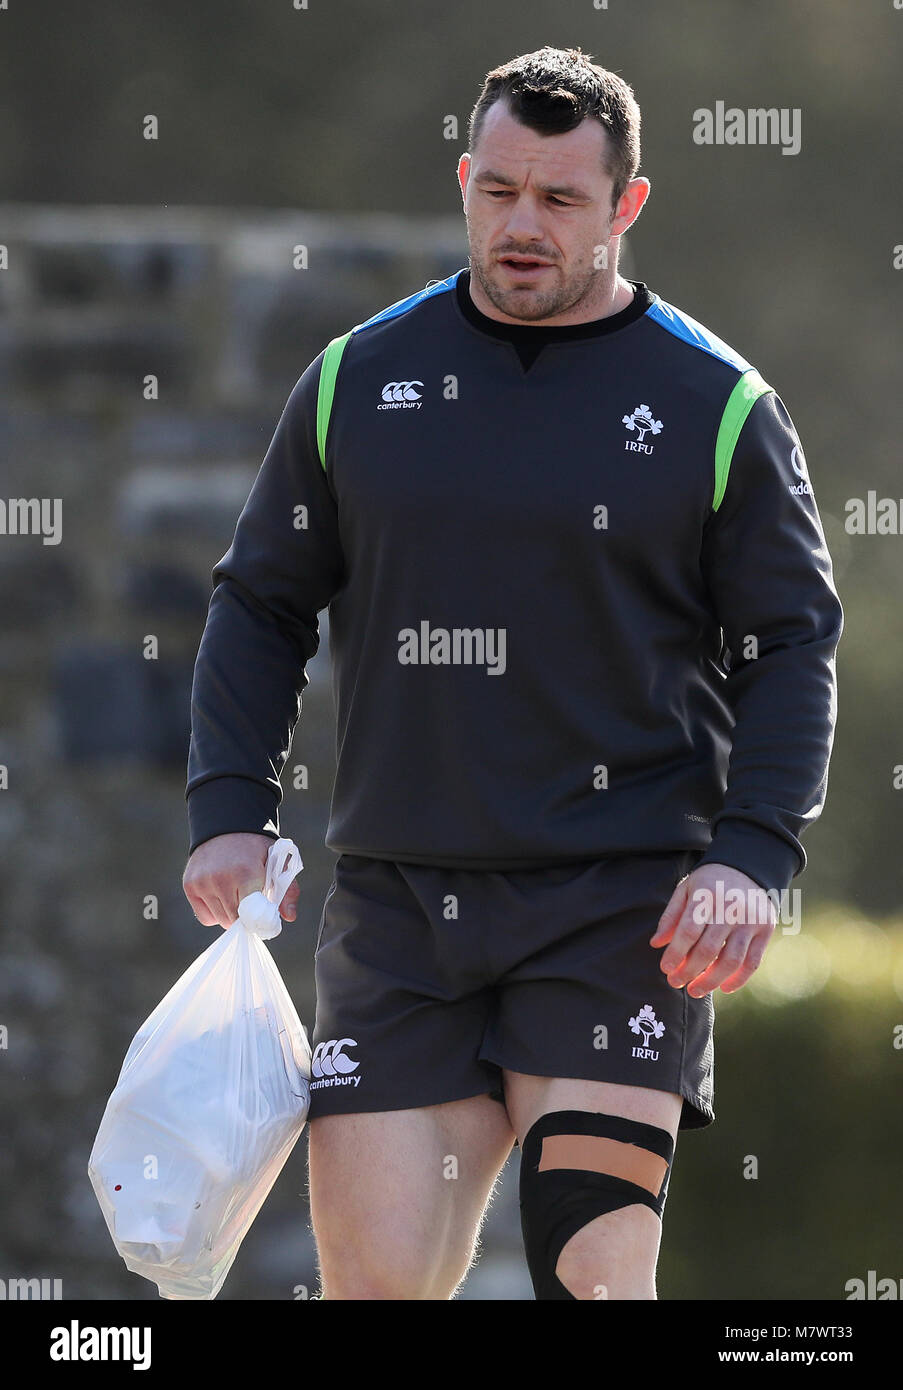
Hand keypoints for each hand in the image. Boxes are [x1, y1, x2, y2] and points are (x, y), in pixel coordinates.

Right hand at [182, 832, 299, 929]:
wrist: (226, 823)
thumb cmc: (255, 847)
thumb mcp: (277, 862)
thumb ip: (288, 890)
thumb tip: (289, 917)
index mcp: (246, 873)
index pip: (251, 916)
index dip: (259, 919)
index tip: (264, 915)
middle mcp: (221, 879)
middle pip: (235, 921)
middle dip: (245, 916)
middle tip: (250, 902)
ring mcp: (202, 882)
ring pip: (219, 920)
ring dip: (230, 914)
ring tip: (236, 894)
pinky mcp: (189, 885)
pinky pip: (204, 917)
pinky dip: (214, 912)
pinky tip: (222, 896)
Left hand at [649, 862, 775, 996]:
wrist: (748, 868)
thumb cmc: (710, 882)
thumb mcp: (686, 890)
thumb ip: (671, 916)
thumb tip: (656, 944)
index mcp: (707, 896)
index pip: (689, 931)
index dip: (675, 953)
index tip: (665, 969)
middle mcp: (731, 908)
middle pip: (708, 949)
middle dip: (689, 971)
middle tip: (675, 983)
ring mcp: (751, 920)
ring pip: (731, 960)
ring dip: (711, 981)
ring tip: (695, 990)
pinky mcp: (766, 930)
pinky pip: (752, 962)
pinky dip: (738, 979)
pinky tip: (723, 988)